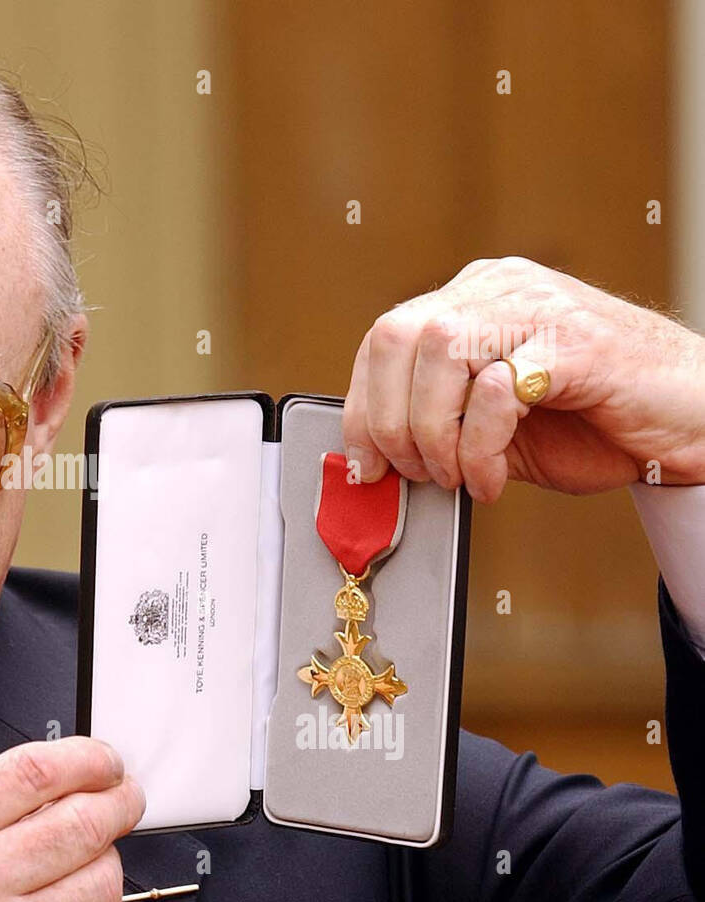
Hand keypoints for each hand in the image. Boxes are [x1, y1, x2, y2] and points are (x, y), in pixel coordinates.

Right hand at [0, 736, 143, 901]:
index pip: (37, 771)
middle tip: (125, 794)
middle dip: (121, 801)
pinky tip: (63, 892)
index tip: (104, 759)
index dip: (89, 758)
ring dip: (111, 856)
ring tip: (99, 846)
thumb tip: (61, 777)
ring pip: (98, 881)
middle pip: (82, 822)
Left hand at [343, 256, 704, 500]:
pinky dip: (478, 446)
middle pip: (398, 336)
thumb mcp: (495, 428)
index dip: (363, 405)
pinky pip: (496, 387)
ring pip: (439, 351)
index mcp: (474, 299)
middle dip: (389, 420)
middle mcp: (500, 289)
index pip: (384, 338)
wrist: (691, 423)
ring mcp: (539, 307)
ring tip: (455, 476)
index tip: (365, 462)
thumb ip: (440, 425)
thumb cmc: (594, 425)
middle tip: (413, 473)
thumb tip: (375, 458)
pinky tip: (491, 479)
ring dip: (432, 433)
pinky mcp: (574, 343)